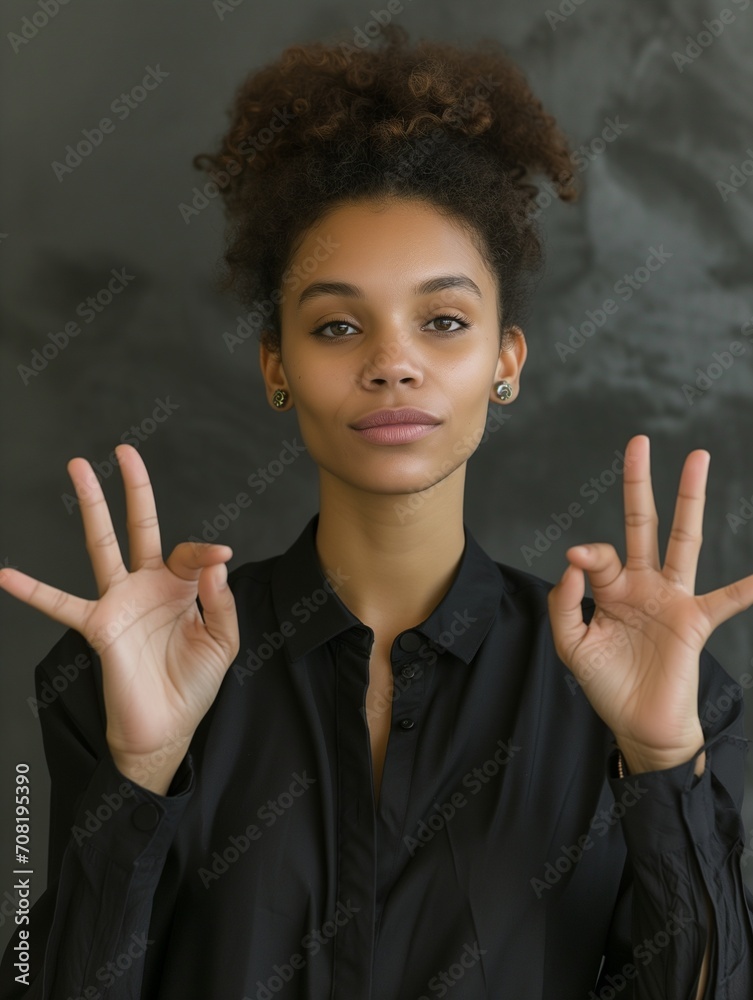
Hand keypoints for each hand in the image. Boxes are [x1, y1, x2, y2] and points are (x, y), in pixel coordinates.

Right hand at [0, 445, 239, 791]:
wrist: (166, 728)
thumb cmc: (194, 684)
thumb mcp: (223, 642)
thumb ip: (222, 602)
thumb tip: (214, 560)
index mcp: (182, 588)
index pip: (190, 552)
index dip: (205, 550)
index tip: (219, 555)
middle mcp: (148, 586)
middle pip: (139, 527)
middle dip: (133, 489)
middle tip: (124, 449)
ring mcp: (120, 601)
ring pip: (102, 546)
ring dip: (91, 508)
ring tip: (79, 467)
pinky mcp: (99, 626)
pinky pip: (60, 605)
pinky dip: (32, 591)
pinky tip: (6, 574)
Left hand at [547, 434, 752, 773]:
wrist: (639, 725)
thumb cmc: (606, 684)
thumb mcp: (572, 645)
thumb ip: (566, 604)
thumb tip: (574, 563)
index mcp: (612, 588)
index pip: (598, 556)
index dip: (587, 556)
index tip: (578, 562)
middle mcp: (643, 584)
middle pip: (642, 523)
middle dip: (639, 484)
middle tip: (638, 442)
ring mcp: (672, 598)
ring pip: (683, 539)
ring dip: (690, 500)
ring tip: (697, 459)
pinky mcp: (694, 621)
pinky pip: (727, 600)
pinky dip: (747, 586)